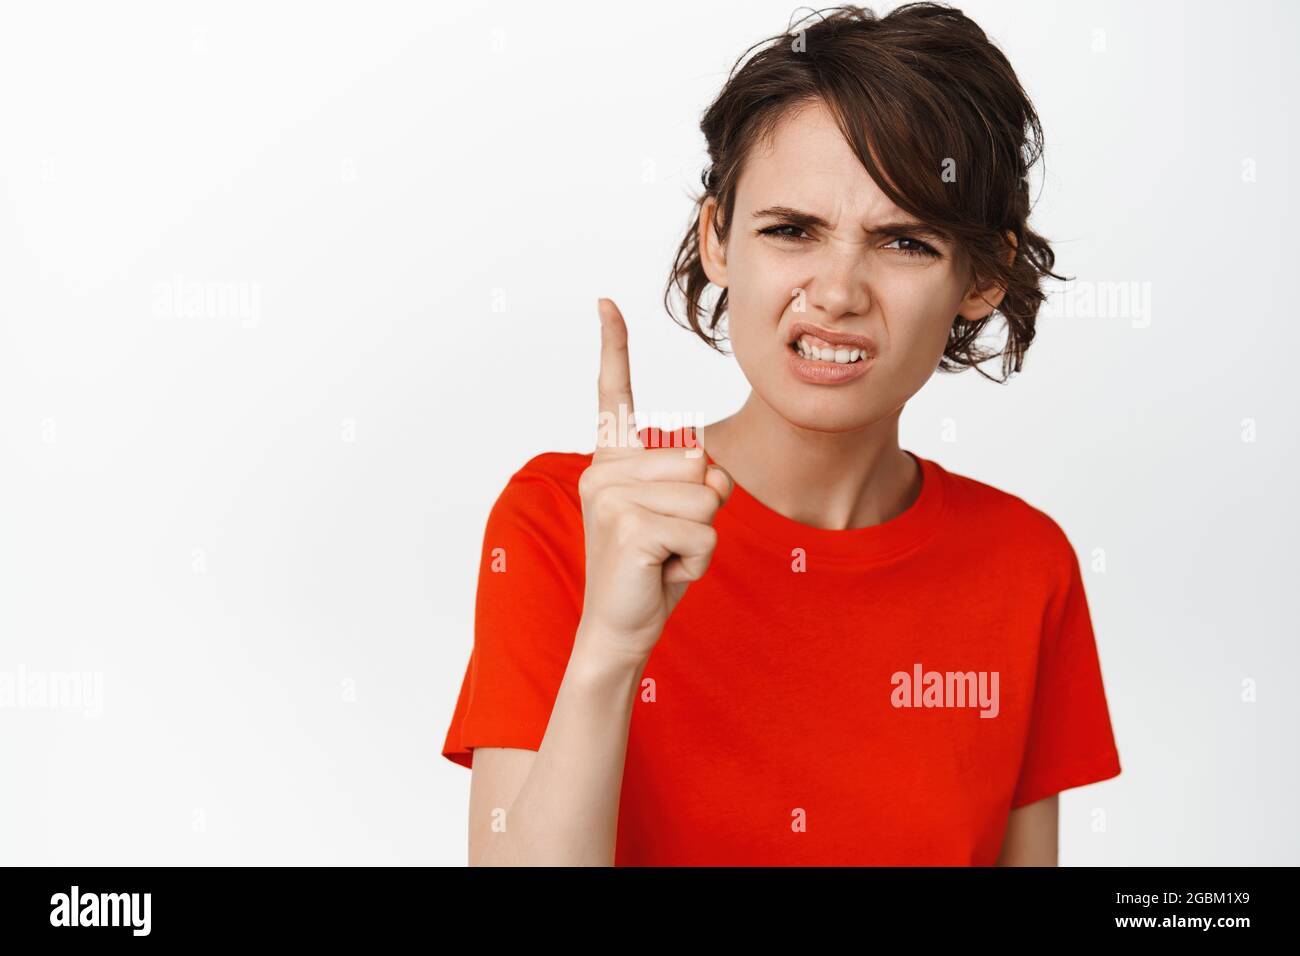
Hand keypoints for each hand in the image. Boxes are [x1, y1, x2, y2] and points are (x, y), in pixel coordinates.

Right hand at [575, 298, 732, 661]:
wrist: (619, 629)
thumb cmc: (653, 569)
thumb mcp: (682, 516)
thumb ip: (699, 482)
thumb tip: (713, 475)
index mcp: (611, 462)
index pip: (613, 396)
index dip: (614, 347)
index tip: (606, 303)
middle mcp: (603, 471)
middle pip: (699, 462)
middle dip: (702, 510)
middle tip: (666, 541)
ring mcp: (611, 498)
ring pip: (707, 498)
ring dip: (701, 538)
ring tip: (664, 557)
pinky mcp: (630, 528)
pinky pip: (705, 532)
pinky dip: (698, 561)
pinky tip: (664, 573)